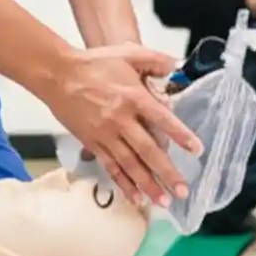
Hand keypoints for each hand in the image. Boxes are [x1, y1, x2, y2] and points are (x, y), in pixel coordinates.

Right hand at [40, 42, 203, 205]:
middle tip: (182, 190)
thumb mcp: (130, 53)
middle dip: (167, 172)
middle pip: (148, 150)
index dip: (181, 135)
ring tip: (163, 201)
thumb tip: (181, 66)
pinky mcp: (92, 142)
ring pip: (130, 164)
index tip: (197, 149)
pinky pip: (111, 167)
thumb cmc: (95, 63)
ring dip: (147, 184)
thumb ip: (157, 61)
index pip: (163, 119)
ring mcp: (105, 134)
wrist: (58, 74)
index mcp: (133, 97)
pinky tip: (136, 198)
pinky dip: (124, 184)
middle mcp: (120, 119)